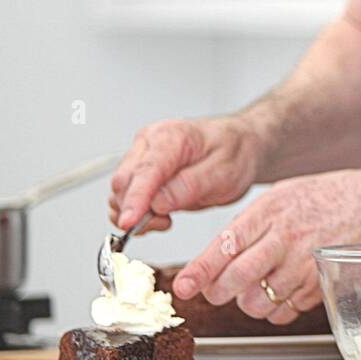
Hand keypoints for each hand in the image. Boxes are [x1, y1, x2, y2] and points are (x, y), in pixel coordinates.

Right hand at [108, 116, 263, 232]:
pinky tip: (157, 216)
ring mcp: (142, 157)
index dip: (135, 199)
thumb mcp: (224, 171)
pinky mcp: (142, 173)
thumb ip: (190, 186)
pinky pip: (126, 197)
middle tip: (165, 222)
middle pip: (124, 183)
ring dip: (135, 213)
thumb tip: (157, 203)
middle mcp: (149, 143)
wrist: (240, 146)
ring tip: (166, 218)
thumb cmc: (235, 152)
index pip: (145, 171)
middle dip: (136, 210)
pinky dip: (135, 213)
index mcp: (170, 137)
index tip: (129, 222)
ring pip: (120, 192)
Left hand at [173, 169, 360, 323]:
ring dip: (250, 302)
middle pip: (236, 279)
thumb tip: (222, 250)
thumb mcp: (286, 194)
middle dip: (218, 291)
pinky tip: (284, 289)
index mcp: (272, 211)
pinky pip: (286, 310)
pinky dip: (278, 308)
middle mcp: (286, 239)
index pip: (225, 246)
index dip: (200, 271)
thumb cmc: (335, 196)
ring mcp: (305, 265)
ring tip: (256, 288)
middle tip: (215, 291)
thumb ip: (254, 222)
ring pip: (258, 302)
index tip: (184, 285)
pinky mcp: (321, 285)